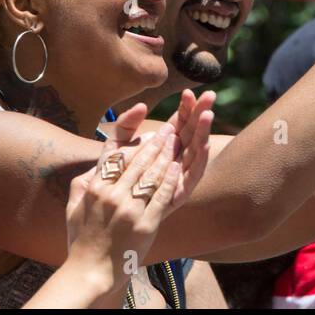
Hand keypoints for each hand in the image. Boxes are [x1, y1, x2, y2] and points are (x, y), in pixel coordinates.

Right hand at [65, 112, 181, 291]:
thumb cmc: (81, 241)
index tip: (147, 135)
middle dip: (155, 144)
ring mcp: (129, 210)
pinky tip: (177, 166)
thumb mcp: (73, 210)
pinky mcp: (146, 223)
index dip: (135, 144)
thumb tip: (89, 169)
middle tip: (168, 130)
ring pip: (151, 175)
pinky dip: (170, 179)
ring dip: (165, 155)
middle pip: (138, 163)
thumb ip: (80, 186)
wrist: (91, 271)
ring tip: (176, 142)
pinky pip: (161, 196)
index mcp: (95, 189)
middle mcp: (112, 196)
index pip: (117, 158)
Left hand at [110, 89, 214, 209]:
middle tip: (210, 96)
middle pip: (190, 133)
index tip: (189, 92)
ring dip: (203, 132)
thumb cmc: (110, 184)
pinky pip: (192, 177)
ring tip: (208, 114)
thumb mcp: (115, 150)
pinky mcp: (178, 196)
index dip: (184, 107)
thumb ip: (125, 126)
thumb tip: (142, 106)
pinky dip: (199, 160)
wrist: (105, 222)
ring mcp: (178, 178)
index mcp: (162, 147)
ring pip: (194, 151)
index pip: (178, 122)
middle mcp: (174, 160)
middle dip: (200, 113)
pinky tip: (204, 144)